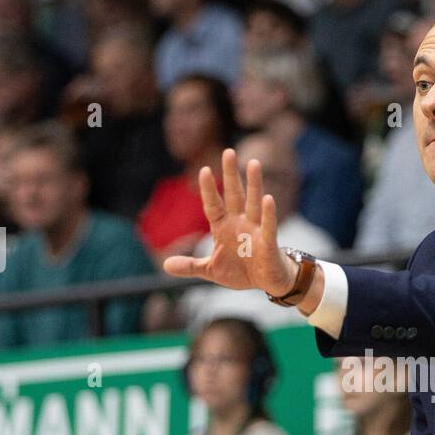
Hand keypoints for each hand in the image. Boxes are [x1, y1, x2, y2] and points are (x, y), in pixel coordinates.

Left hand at [163, 148, 294, 296]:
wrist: (266, 283)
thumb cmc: (241, 271)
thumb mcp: (211, 270)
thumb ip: (190, 266)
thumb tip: (165, 265)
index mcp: (223, 227)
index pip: (213, 205)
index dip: (208, 189)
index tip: (203, 169)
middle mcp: (240, 223)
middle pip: (234, 195)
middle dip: (231, 174)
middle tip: (229, 152)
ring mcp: (255, 231)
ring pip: (253, 203)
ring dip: (254, 184)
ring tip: (254, 163)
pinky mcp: (268, 243)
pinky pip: (268, 226)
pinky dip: (268, 214)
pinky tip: (268, 198)